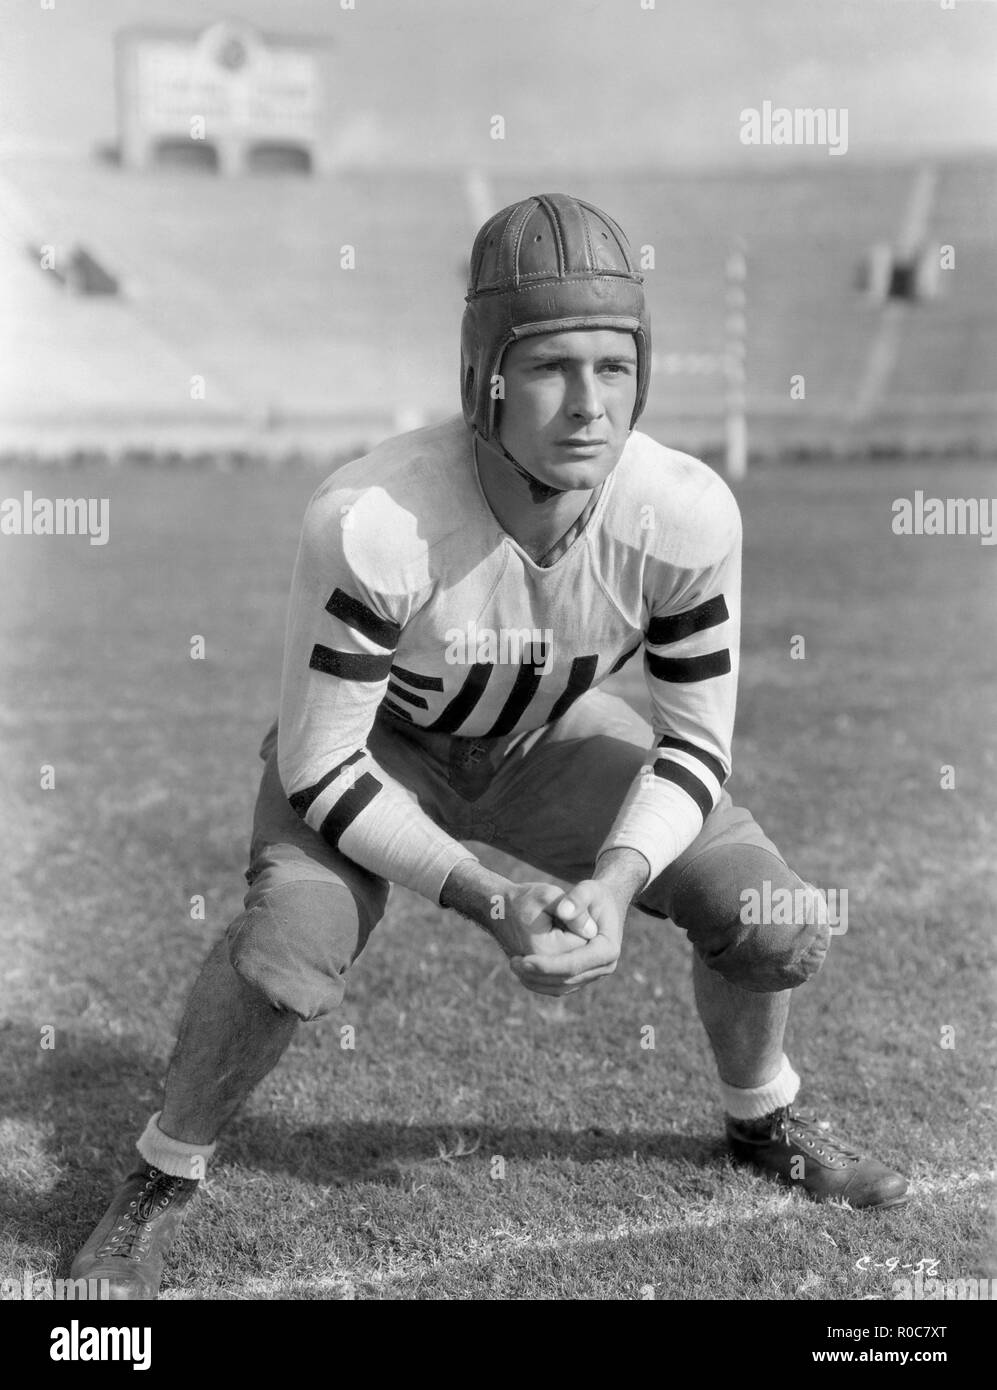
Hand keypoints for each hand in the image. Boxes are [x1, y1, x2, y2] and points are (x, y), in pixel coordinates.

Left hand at [509, 879, 625, 996]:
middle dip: (538, 974)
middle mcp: (605, 967)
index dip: (547, 964)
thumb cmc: (593, 895)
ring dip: (536, 980)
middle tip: (513, 963)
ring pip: (561, 987)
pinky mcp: (582, 977)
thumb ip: (577, 899)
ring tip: (515, 966)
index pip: (574, 963)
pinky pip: (559, 987)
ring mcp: (594, 974)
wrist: (602, 904)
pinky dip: (540, 982)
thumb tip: (563, 912)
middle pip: (566, 979)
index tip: (523, 959)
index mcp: (608, 949)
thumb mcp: (587, 889)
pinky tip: (522, 970)